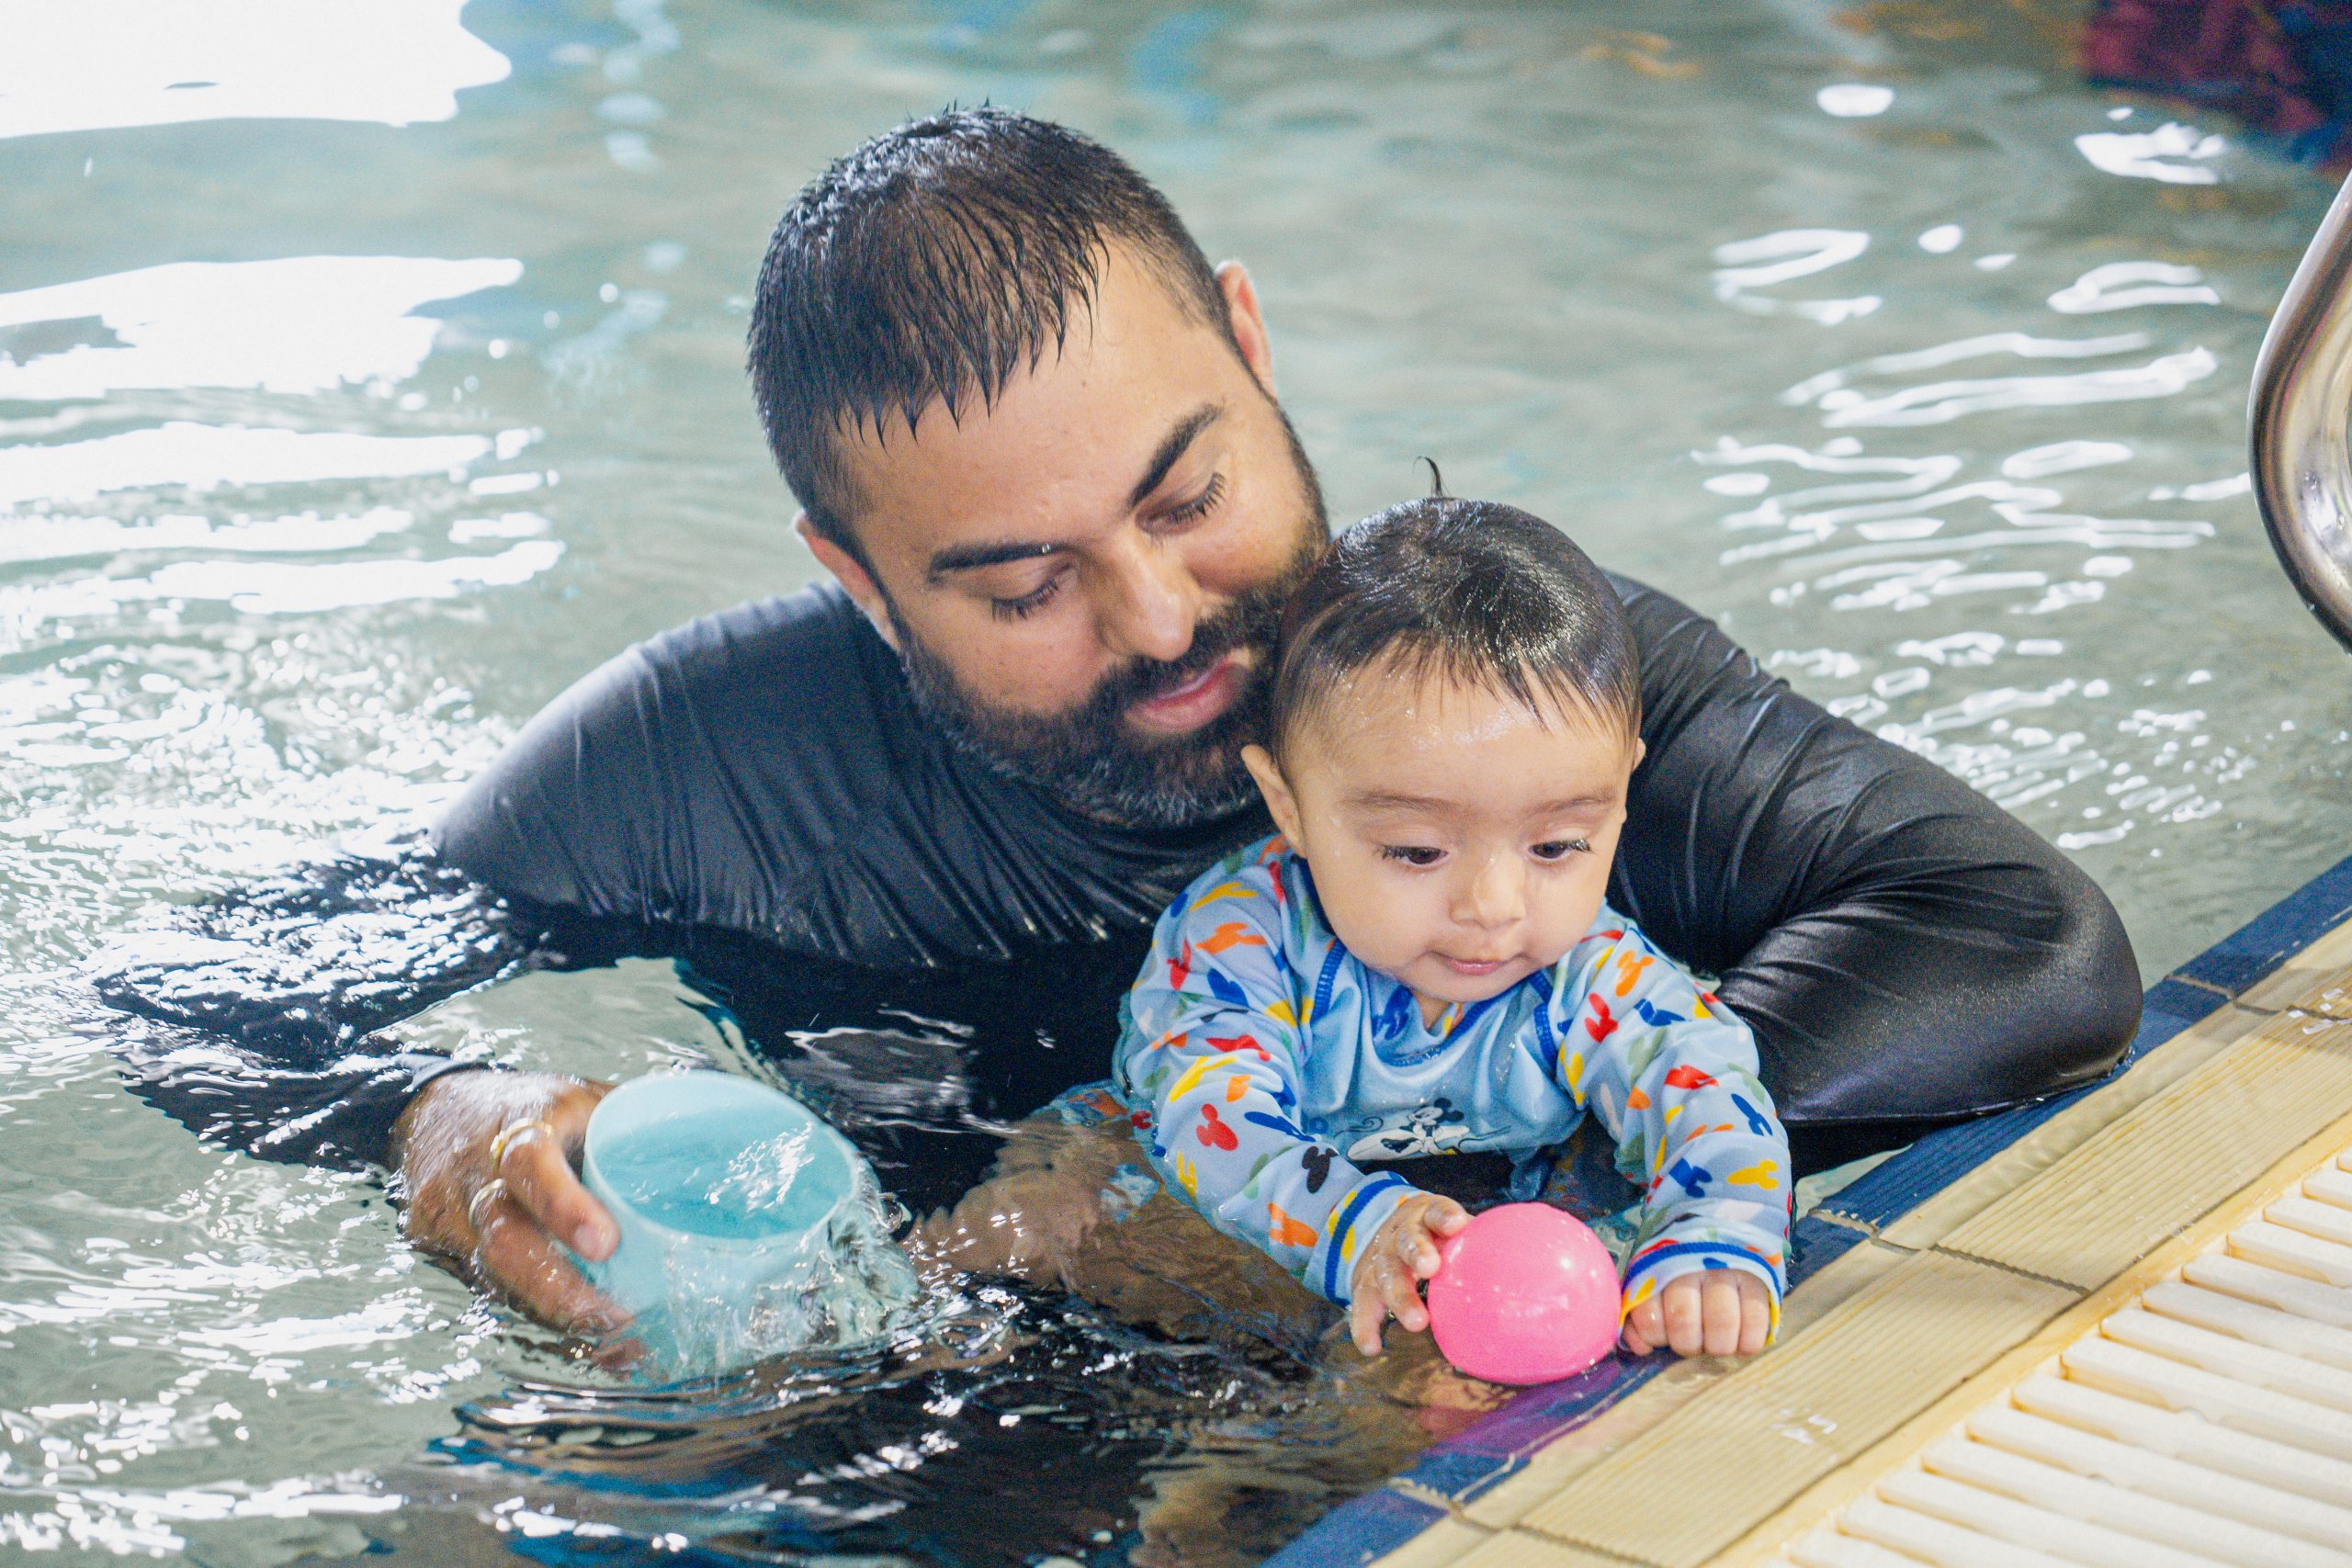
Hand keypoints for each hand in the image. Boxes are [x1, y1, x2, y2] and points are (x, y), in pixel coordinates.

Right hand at [389, 1069, 628, 1336]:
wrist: (434, 1109)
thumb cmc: (531, 1106)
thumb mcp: (580, 1097)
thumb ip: (630, 1125)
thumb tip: (719, 1150)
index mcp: (518, 1125)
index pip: (529, 1162)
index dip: (564, 1206)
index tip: (605, 1244)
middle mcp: (476, 1175)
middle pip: (503, 1240)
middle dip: (556, 1287)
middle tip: (613, 1318)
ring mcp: (450, 1217)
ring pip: (495, 1275)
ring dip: (553, 1312)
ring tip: (613, 1340)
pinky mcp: (442, 1249)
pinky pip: (488, 1288)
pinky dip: (536, 1313)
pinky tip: (581, 1337)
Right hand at [1347, 1193, 1469, 1355]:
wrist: (1383, 1232)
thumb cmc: (1435, 1236)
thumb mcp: (1452, 1228)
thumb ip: (1485, 1243)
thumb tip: (1549, 1269)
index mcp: (1426, 1218)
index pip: (1437, 1211)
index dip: (1446, 1217)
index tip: (1458, 1225)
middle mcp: (1400, 1237)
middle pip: (1407, 1242)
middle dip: (1418, 1253)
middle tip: (1430, 1267)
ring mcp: (1380, 1261)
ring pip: (1386, 1276)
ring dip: (1400, 1298)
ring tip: (1416, 1321)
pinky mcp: (1364, 1285)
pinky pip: (1362, 1307)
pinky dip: (1364, 1327)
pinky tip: (1372, 1347)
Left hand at [1621, 1269, 1771, 1358]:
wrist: (1720, 1239)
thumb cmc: (1679, 1275)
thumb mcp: (1652, 1288)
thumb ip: (1639, 1318)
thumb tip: (1641, 1348)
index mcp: (1658, 1269)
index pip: (1649, 1315)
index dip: (1655, 1337)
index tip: (1663, 1337)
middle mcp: (1692, 1268)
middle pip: (1685, 1323)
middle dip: (1688, 1345)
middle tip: (1694, 1343)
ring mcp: (1728, 1272)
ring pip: (1722, 1324)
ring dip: (1718, 1346)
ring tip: (1717, 1343)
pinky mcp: (1759, 1280)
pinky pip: (1756, 1323)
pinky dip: (1748, 1343)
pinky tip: (1741, 1340)